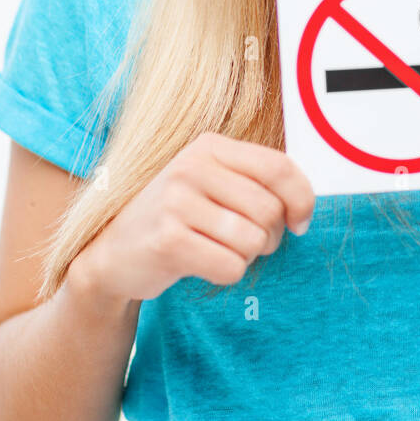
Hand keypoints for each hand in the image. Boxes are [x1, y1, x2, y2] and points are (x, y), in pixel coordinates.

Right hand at [71, 132, 315, 303]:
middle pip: (270, 209)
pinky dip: (226, 273)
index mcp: (209, 147)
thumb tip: (306, 207)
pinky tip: (201, 264)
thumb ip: (256, 183)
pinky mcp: (168, 241)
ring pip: (253, 241)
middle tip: (246, 242)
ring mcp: (176, 202)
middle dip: (270, 236)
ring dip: (246, 257)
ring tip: (219, 250)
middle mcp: (192, 167)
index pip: (279, 167)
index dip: (302, 199)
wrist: (113, 254)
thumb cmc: (178, 219)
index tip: (300, 222)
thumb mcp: (212, 185)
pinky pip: (231, 266)